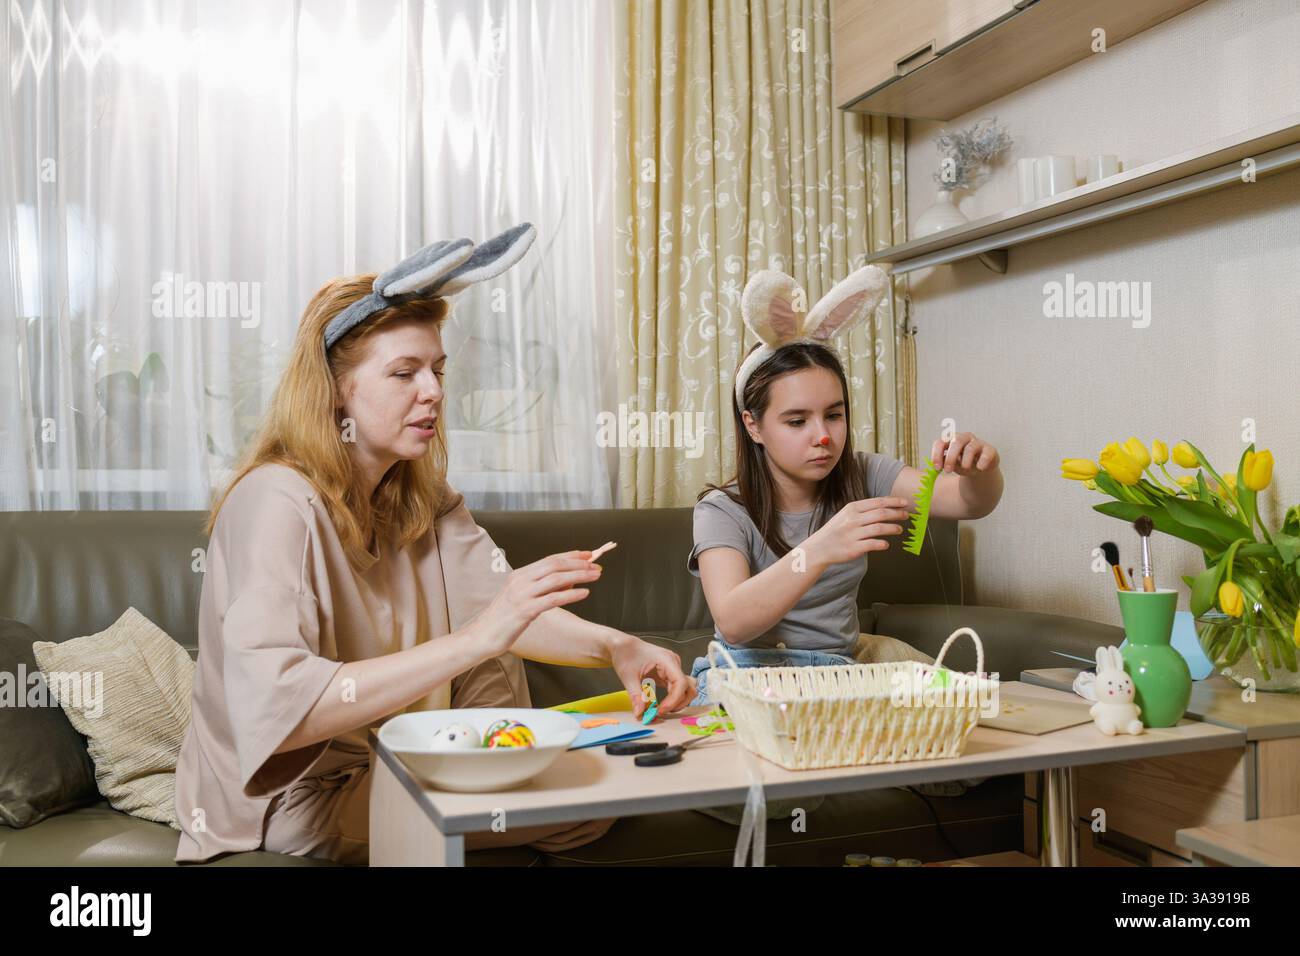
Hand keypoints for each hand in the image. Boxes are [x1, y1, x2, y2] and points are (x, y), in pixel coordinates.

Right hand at [468, 551, 601, 659]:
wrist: (483, 636)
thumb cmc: (504, 619)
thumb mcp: (524, 598)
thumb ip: (544, 588)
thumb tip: (571, 582)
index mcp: (519, 574)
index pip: (550, 559)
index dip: (571, 555)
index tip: (589, 554)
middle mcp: (520, 580)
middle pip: (555, 565)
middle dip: (579, 563)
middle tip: (597, 564)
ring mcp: (522, 595)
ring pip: (556, 579)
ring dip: (579, 576)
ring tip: (596, 575)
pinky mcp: (525, 611)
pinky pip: (553, 599)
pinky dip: (571, 595)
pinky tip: (585, 593)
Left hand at [606, 633, 696, 718]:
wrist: (623, 646)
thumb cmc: (626, 654)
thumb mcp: (628, 676)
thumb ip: (636, 696)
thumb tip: (640, 713)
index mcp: (667, 660)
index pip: (680, 682)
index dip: (674, 700)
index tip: (661, 710)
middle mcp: (674, 664)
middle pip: (688, 687)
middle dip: (678, 703)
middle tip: (661, 712)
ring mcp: (673, 669)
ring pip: (686, 689)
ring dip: (678, 702)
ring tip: (662, 710)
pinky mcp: (669, 675)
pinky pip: (677, 689)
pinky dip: (672, 699)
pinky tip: (662, 706)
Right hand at [806, 496, 911, 565]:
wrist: (819, 548)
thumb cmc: (835, 531)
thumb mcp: (845, 515)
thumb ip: (863, 511)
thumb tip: (885, 507)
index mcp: (852, 509)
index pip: (877, 502)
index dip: (894, 502)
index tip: (904, 502)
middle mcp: (853, 520)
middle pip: (881, 513)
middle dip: (897, 514)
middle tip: (906, 515)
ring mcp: (853, 534)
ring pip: (880, 528)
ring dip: (893, 528)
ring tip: (899, 529)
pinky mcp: (854, 548)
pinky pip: (873, 544)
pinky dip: (883, 544)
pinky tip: (887, 544)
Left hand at [931, 432, 998, 475]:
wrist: (981, 468)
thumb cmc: (963, 464)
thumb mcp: (952, 465)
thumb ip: (944, 464)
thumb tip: (936, 467)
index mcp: (951, 440)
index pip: (941, 442)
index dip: (937, 454)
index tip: (937, 468)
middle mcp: (964, 438)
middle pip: (956, 442)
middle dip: (951, 457)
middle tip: (948, 471)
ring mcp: (978, 443)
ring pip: (970, 448)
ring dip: (965, 461)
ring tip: (965, 469)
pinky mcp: (990, 450)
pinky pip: (986, 454)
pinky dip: (982, 462)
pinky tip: (980, 468)